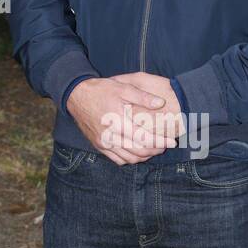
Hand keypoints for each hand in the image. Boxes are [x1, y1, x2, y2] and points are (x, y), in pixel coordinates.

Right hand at [66, 76, 181, 164]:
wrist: (76, 96)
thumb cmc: (101, 90)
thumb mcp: (123, 88)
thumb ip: (143, 97)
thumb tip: (160, 103)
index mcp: (118, 122)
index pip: (144, 139)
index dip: (160, 142)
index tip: (171, 142)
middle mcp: (110, 136)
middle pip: (138, 152)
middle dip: (154, 151)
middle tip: (165, 147)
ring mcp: (103, 143)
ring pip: (128, 158)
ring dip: (143, 157)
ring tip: (154, 150)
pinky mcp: (99, 146)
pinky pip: (117, 159)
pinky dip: (130, 159)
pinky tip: (137, 153)